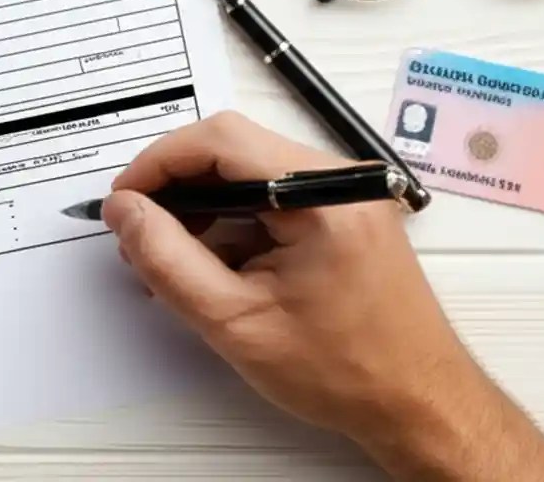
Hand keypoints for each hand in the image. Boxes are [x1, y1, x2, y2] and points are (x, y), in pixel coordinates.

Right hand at [103, 112, 543, 480]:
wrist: (419, 403)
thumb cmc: (346, 371)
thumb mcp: (235, 321)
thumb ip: (168, 259)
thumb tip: (125, 211)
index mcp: (322, 194)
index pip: (221, 140)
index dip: (159, 163)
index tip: (124, 200)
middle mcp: (342, 179)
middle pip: (233, 149)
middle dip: (177, 188)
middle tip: (140, 235)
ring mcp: (348, 193)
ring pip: (250, 173)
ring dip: (204, 208)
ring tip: (174, 260)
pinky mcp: (345, 212)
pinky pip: (274, 196)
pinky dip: (235, 222)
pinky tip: (214, 265)